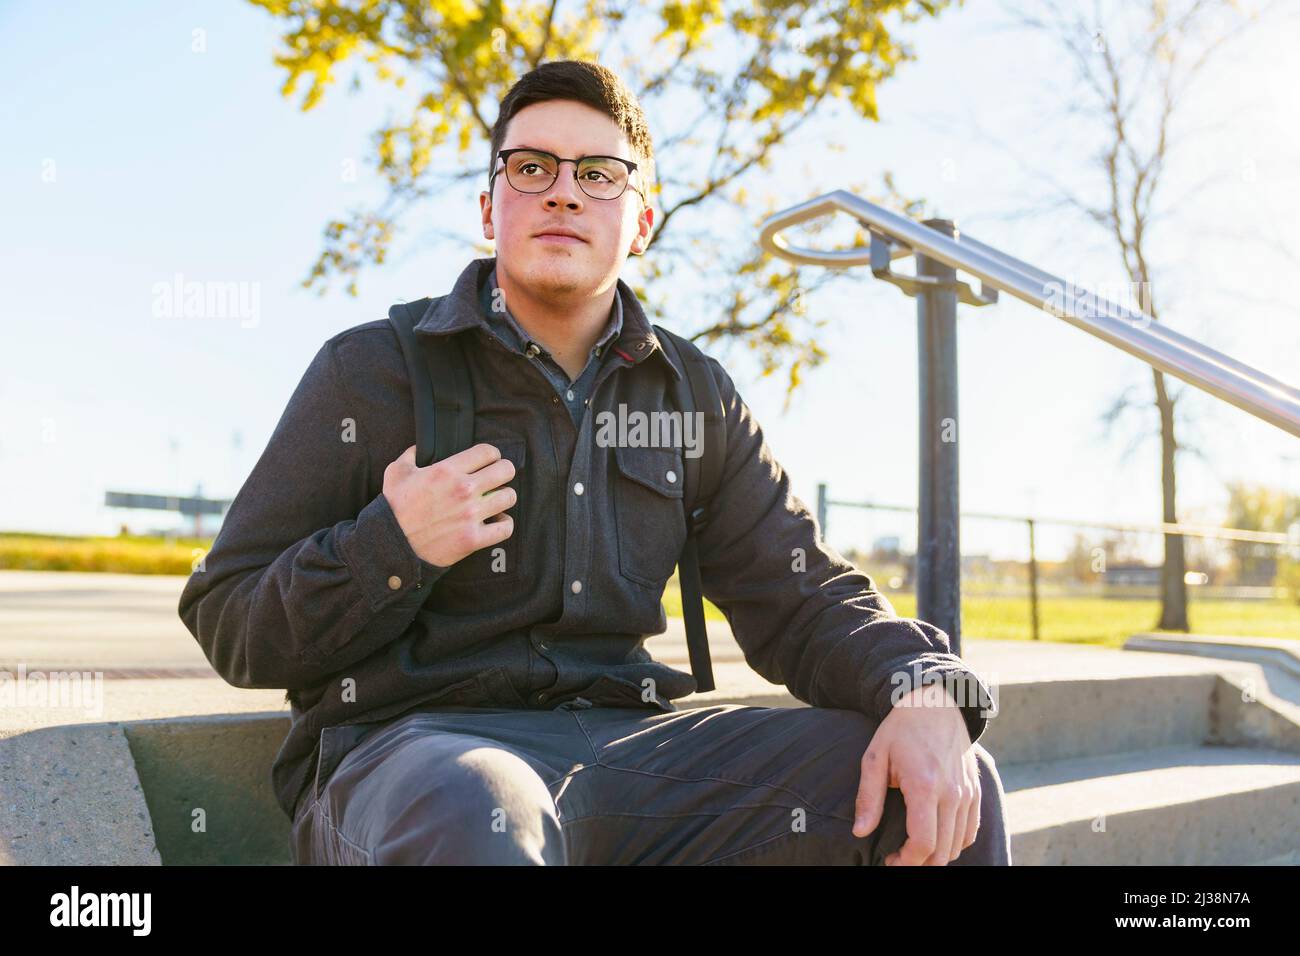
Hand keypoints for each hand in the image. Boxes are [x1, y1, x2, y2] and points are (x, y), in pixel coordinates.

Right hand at [382, 442, 516, 567]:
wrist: (391, 544)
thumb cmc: (394, 508)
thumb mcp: (396, 472)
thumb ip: (411, 454)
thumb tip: (419, 447)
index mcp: (447, 470)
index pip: (488, 452)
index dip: (492, 454)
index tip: (489, 460)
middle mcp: (463, 490)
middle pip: (506, 470)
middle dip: (503, 472)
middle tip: (496, 478)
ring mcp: (470, 515)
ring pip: (509, 497)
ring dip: (504, 498)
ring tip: (495, 501)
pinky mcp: (473, 539)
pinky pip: (505, 528)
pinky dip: (504, 524)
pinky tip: (496, 521)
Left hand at [851, 681, 980, 864]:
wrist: (934, 703)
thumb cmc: (899, 730)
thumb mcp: (875, 758)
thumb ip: (868, 798)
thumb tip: (860, 832)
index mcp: (924, 785)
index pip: (923, 842)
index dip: (907, 861)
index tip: (890, 861)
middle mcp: (952, 792)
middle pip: (943, 850)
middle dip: (920, 863)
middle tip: (899, 859)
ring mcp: (968, 792)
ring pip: (959, 844)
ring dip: (938, 855)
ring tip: (914, 849)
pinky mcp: (976, 790)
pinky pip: (971, 830)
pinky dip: (955, 842)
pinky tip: (936, 837)